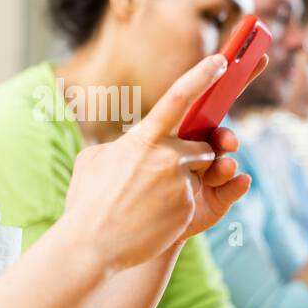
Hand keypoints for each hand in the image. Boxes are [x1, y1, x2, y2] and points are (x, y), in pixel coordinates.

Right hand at [61, 53, 257, 271]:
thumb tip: (128, 143)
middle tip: (160, 175)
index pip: (178, 98)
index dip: (201, 76)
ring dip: (183, 181)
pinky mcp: (188, 207)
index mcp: (143, 138)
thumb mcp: (92, 160)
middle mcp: (166, 156)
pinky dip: (178, 206)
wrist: (91, 246)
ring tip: (150, 200)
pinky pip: (194, 198)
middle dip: (190, 157)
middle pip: (199, 146)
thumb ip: (118, 146)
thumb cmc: (86, 201)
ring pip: (198, 172)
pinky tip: (153, 218)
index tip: (220, 61)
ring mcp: (179, 182)